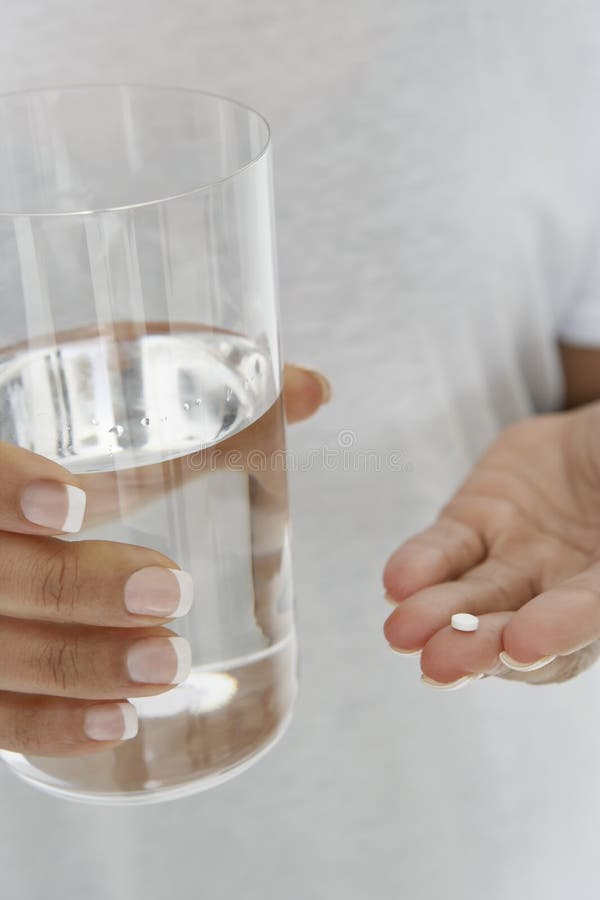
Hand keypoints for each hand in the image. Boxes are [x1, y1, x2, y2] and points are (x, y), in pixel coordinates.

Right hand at [0, 364, 328, 756]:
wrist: (26, 522)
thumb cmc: (77, 465)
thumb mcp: (115, 424)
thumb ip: (209, 405)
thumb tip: (314, 389)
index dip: (7, 490)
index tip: (77, 503)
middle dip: (81, 590)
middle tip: (171, 591)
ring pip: (0, 655)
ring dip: (82, 667)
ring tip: (169, 665)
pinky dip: (52, 725)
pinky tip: (117, 722)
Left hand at [384, 402, 599, 686]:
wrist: (597, 428)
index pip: (589, 615)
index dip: (558, 631)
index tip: (522, 646)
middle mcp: (566, 585)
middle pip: (518, 625)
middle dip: (478, 646)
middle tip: (440, 664)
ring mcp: (517, 556)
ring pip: (472, 595)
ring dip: (435, 616)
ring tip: (402, 632)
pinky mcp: (474, 522)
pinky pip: (444, 550)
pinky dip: (418, 567)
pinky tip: (397, 584)